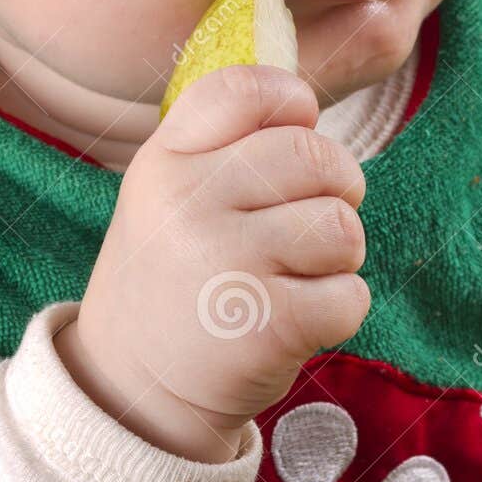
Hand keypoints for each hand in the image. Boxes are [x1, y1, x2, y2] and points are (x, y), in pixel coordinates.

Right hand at [54, 64, 370, 462]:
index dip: (292, 103)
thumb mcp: (169, 195)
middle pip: (316, 155)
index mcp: (166, 161)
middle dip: (339, 188)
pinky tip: (296, 322)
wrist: (131, 393)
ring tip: (296, 276)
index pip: (245, 88)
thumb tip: (309, 107)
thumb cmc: (173, 279)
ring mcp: (225, 262)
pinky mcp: (264, 324)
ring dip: (338, 257)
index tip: (296, 133)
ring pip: (342, 228)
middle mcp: (189, 203)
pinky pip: (350, 295)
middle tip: (313, 222)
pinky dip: (340, 312)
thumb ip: (225, 147)